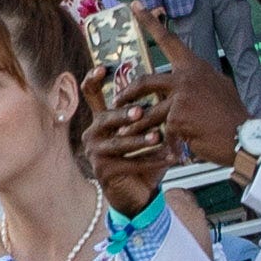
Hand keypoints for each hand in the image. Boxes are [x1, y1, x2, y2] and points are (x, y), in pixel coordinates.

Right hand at [83, 68, 180, 205]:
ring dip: (140, 139)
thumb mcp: (147, 132)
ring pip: (118, 142)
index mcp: (101, 119)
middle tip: (141, 111)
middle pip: (105, 118)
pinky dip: (151, 161)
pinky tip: (169, 158)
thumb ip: (153, 112)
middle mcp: (93, 133)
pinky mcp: (103, 171)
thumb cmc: (143, 158)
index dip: (93, 80)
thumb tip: (169, 90)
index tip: (104, 68)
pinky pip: (129, 163)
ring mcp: (95, 153)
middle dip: (124, 114)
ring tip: (158, 136)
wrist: (139, 193)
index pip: (91, 95)